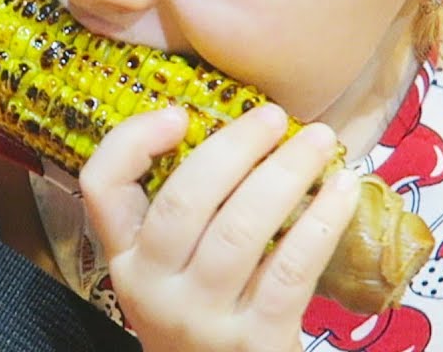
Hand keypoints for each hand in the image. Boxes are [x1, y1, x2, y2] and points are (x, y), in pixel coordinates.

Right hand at [78, 104, 360, 351]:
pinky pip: (291, 268)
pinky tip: (342, 189)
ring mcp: (202, 317)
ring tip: (320, 141)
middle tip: (276, 116)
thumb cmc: (210, 312)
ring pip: (241, 230)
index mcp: (127, 257)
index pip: (100, 188)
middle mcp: (153, 287)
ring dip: (286, 173)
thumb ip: (190, 210)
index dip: (133, 141)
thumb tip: (245, 127)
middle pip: (183, 201)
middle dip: (235, 146)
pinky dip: (322, 221)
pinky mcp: (255, 340)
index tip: (179, 114)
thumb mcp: (176, 269)